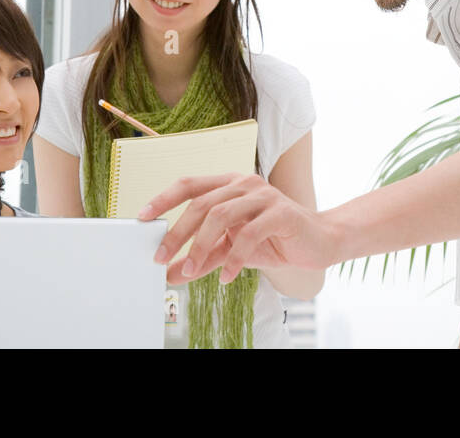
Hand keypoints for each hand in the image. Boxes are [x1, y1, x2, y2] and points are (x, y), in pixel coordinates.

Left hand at [139, 173, 340, 284]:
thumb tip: (170, 273)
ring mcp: (264, 195)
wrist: (317, 243)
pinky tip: (225, 276)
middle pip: (201, 203)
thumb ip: (202, 258)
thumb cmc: (273, 240)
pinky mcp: (281, 213)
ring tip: (190, 270)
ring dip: (201, 246)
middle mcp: (245, 183)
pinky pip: (249, 234)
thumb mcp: (231, 250)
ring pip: (222, 215)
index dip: (164, 198)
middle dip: (177, 233)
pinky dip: (233, 258)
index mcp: (230, 184)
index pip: (190, 184)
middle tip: (160, 257)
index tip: (142, 217)